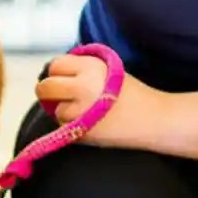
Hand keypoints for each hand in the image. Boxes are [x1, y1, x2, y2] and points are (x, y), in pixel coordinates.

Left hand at [34, 53, 166, 148]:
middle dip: (48, 91)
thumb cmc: (133, 92)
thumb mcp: (108, 67)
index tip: (64, 78)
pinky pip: (63, 127)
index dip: (58, 72)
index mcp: (89, 67)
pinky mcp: (80, 132)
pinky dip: (70, 126)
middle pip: (45, 87)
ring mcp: (79, 111)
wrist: (152, 119)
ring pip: (53, 110)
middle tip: (59, 96)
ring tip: (81, 111)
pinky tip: (86, 123)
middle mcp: (81, 86)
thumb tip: (56, 71)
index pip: (55, 65)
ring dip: (62, 110)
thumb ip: (82, 66)